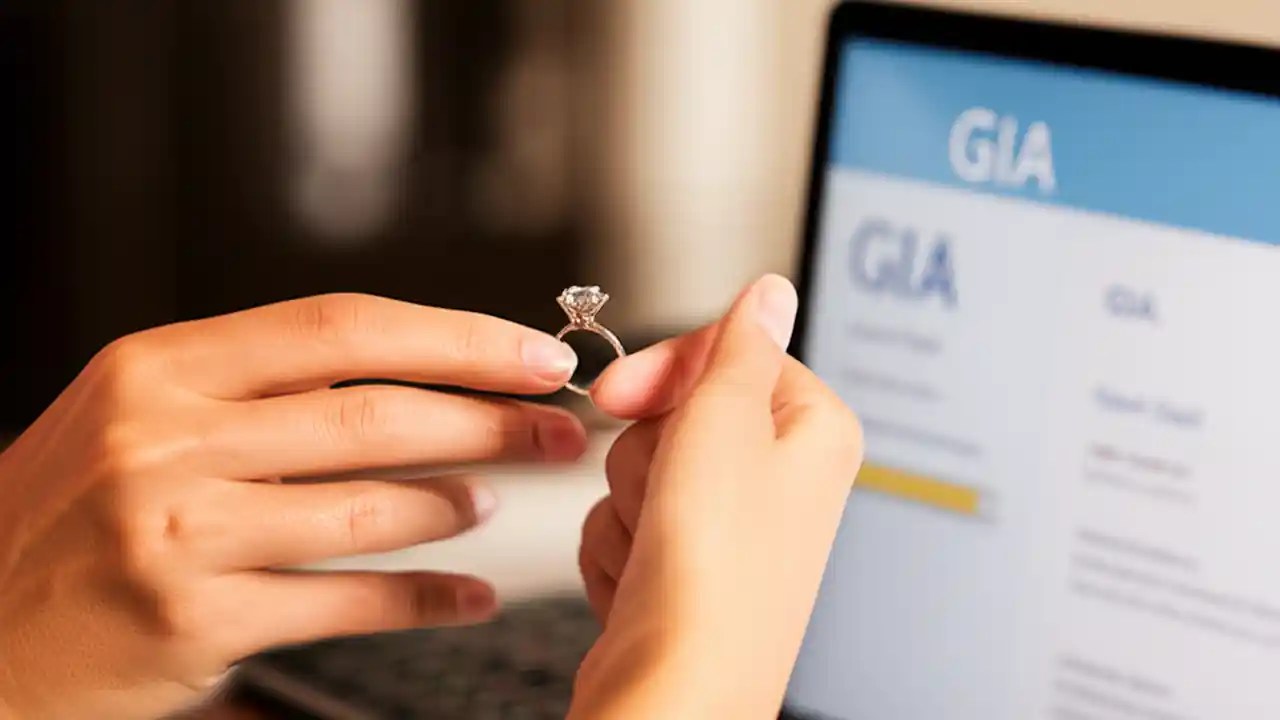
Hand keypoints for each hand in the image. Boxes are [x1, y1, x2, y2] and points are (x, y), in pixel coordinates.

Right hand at [0, 293, 586, 719]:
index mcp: (158, 368)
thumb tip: (408, 373)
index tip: (532, 353)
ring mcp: (176, 532)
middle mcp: (164, 440)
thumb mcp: (136, 418)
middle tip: (557, 430)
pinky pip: (345, 603)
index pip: (340, 328)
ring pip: (366, 506)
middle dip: (489, 420)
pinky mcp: (193, 621)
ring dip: (457, 501)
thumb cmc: (68, 517)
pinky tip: (468, 595)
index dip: (455, 338)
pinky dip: (423, 598)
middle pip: (372, 413)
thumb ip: (253, 389)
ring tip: (500, 499)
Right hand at [570, 275, 863, 717]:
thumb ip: (741, 344)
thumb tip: (771, 290)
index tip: (625, 390)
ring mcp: (730, 526)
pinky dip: (620, 545)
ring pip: (640, 467)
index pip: (729, 351)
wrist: (679, 684)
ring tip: (659, 546)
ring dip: (629, 503)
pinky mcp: (686, 565)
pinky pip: (625, 521)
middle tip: (667, 490)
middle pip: (677, 410)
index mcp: (813, 429)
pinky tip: (646, 578)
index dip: (668, 370)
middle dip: (647, 449)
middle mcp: (780, 478)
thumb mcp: (725, 421)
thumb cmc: (716, 570)